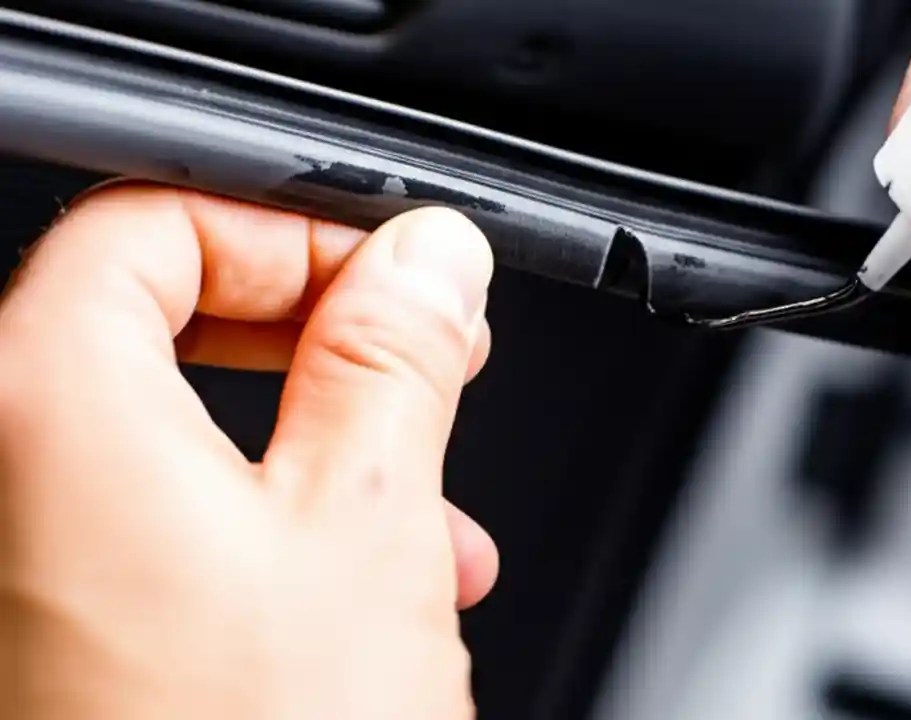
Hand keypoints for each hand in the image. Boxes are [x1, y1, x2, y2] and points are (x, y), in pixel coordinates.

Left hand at [0, 185, 496, 717]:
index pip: (150, 219)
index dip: (290, 230)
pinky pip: (157, 523)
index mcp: (41, 409)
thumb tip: (425, 257)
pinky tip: (368, 581)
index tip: (389, 273)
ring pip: (172, 429)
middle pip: (158, 318)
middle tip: (420, 358)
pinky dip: (266, 520)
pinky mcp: (55, 626)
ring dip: (315, 440)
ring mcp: (17, 558)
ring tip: (431, 501)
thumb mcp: (368, 523)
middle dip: (318, 335)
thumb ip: (395, 356)